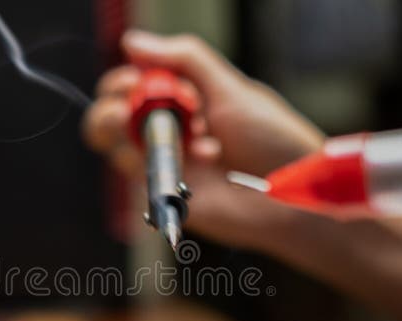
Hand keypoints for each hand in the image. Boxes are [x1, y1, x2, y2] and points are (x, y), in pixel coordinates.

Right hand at [82, 30, 324, 250]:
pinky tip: (204, 159)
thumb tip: (131, 42)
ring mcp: (165, 165)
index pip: (130, 85)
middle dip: (112, 109)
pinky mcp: (165, 198)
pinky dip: (160, 165)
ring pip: (114, 148)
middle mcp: (169, 132)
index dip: (122, 82)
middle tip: (133, 109)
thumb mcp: (232, 90)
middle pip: (111, 117)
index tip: (135, 81)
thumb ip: (185, 60)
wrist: (291, 197)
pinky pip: (137, 180)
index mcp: (183, 101)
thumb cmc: (273, 141)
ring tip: (178, 135)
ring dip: (134, 136)